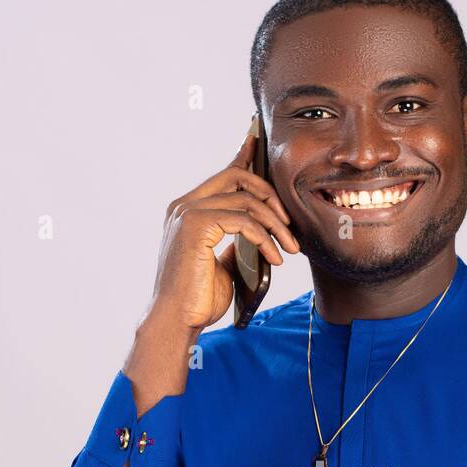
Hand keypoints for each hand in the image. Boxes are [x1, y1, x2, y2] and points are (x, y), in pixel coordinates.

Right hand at [149, 121, 300, 331]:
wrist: (176, 320)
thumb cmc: (197, 299)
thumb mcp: (221, 264)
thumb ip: (233, 242)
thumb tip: (255, 231)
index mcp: (187, 211)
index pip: (222, 174)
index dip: (245, 156)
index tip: (262, 146)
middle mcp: (184, 206)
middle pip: (237, 175)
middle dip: (270, 194)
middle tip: (289, 224)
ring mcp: (188, 213)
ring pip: (246, 199)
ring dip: (275, 223)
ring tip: (290, 248)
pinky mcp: (196, 225)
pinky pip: (244, 220)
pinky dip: (266, 238)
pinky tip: (275, 258)